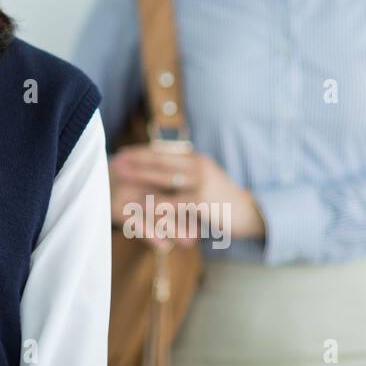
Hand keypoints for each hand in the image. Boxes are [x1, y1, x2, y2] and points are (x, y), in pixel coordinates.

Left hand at [109, 145, 265, 243]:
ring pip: (164, 177)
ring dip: (140, 175)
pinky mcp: (201, 201)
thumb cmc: (221, 201)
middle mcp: (198, 166)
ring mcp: (200, 182)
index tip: (123, 151)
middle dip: (136, 159)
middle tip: (115, 160)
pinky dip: (155, 203)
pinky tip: (139, 203)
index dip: (142, 151)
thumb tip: (159, 169)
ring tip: (120, 176)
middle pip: (160, 159)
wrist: (250, 214)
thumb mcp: (204, 181)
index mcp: (197, 159)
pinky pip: (173, 202)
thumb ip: (184, 175)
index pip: (164, 151)